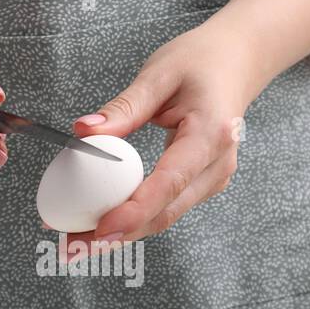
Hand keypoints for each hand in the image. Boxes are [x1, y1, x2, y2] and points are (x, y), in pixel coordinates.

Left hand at [68, 22, 259, 246]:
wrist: (238, 61)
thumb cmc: (201, 61)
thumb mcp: (158, 74)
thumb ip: (122, 109)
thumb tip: (83, 133)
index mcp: (209, 134)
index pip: (169, 183)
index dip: (134, 211)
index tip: (99, 229)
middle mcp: (217, 165)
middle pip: (166, 213)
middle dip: (118, 234)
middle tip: (71, 246)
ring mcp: (214, 178)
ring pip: (165, 216)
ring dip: (123, 231)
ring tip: (77, 240)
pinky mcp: (203, 183)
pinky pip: (167, 207)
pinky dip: (135, 217)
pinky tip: (102, 221)